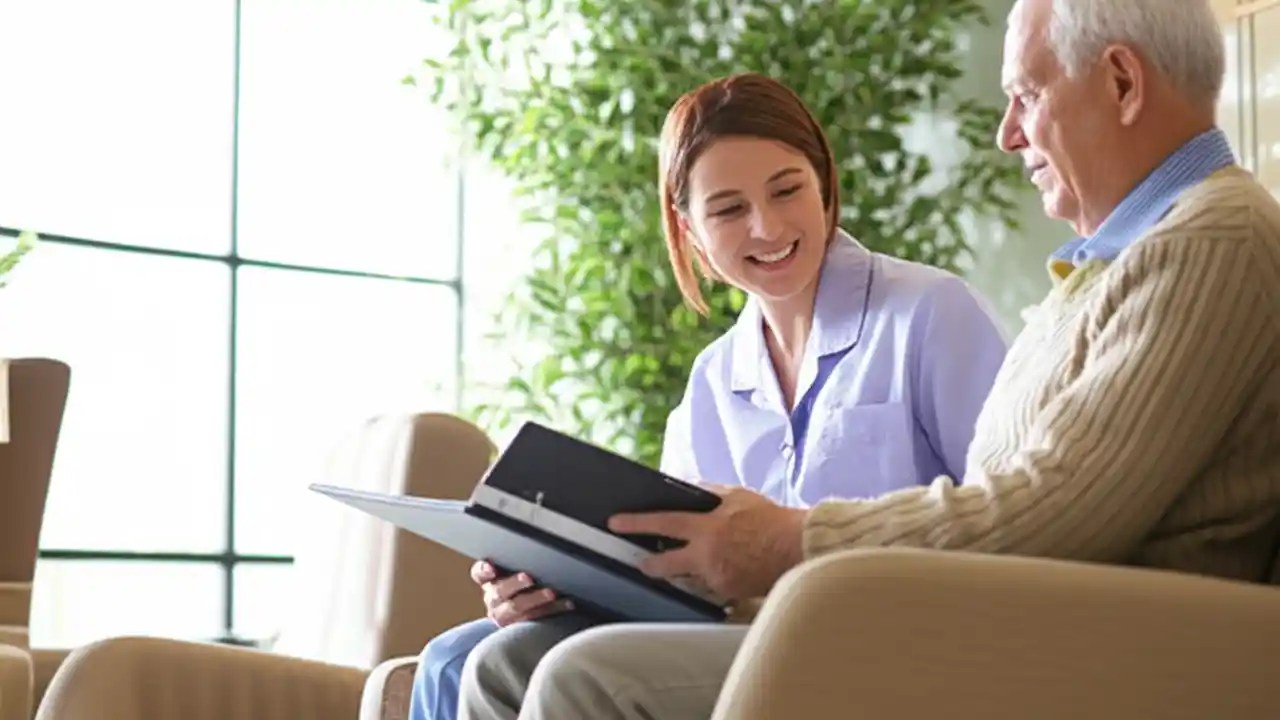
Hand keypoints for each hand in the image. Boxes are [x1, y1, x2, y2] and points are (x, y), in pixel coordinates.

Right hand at [471, 560, 573, 626]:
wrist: (518, 618)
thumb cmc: (520, 586)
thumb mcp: (512, 572)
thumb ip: (516, 561)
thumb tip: (540, 542)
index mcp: (488, 581)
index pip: (479, 573)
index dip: (483, 570)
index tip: (491, 567)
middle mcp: (493, 598)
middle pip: (499, 591)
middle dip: (515, 584)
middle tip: (529, 577)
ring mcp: (504, 615)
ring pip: (517, 607)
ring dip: (536, 599)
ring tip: (551, 593)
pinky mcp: (520, 627)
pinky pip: (536, 618)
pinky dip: (553, 609)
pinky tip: (566, 603)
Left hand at [608, 485, 806, 600]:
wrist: (796, 548)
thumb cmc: (770, 519)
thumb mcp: (737, 496)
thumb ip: (709, 492)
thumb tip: (688, 489)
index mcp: (707, 527)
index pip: (663, 523)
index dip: (636, 523)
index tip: (615, 523)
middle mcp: (707, 555)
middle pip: (665, 566)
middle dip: (650, 564)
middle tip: (644, 561)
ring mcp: (717, 578)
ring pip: (687, 580)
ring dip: (685, 573)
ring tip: (693, 563)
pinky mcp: (729, 594)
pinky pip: (710, 589)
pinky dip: (710, 580)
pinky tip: (722, 571)